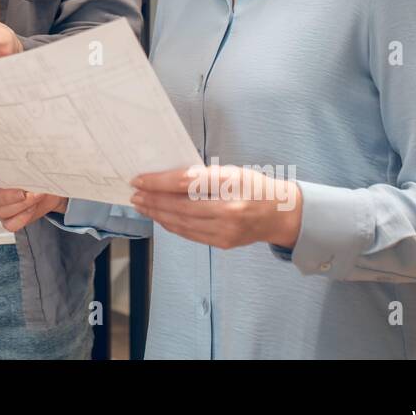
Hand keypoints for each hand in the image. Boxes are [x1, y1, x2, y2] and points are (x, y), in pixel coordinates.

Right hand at [0, 164, 66, 231]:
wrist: (50, 189)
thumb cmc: (37, 173)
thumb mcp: (30, 161)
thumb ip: (21, 158)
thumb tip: (25, 150)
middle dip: (9, 195)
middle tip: (26, 192)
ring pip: (1, 211)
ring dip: (22, 205)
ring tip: (36, 196)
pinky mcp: (9, 220)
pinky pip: (10, 224)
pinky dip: (23, 217)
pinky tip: (32, 208)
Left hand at [129, 165, 302, 250]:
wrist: (281, 214)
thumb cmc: (254, 186)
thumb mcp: (231, 171)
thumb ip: (202, 176)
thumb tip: (165, 180)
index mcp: (230, 184)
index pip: (185, 182)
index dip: (158, 182)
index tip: (139, 180)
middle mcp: (228, 210)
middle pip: (179, 206)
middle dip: (152, 200)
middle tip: (135, 193)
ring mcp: (225, 230)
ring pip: (181, 223)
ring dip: (157, 214)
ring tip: (142, 205)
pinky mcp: (223, 243)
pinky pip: (190, 234)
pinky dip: (172, 225)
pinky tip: (160, 217)